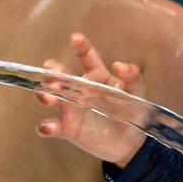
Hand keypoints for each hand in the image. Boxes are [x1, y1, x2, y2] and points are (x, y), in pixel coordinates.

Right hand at [37, 32, 145, 166]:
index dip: (81, 46)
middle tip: (52, 71)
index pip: (87, 57)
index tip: (76, 38)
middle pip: (61, 76)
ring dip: (46, 96)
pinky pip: (51, 127)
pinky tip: (48, 127)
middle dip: (53, 72)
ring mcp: (71, 109)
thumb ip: (133, 78)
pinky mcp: (68, 129)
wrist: (131, 143)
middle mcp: (79, 90)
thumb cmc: (133, 112)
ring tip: (48, 97)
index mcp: (97, 76)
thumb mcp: (137, 94)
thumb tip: (119, 65)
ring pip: (50, 98)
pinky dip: (47, 127)